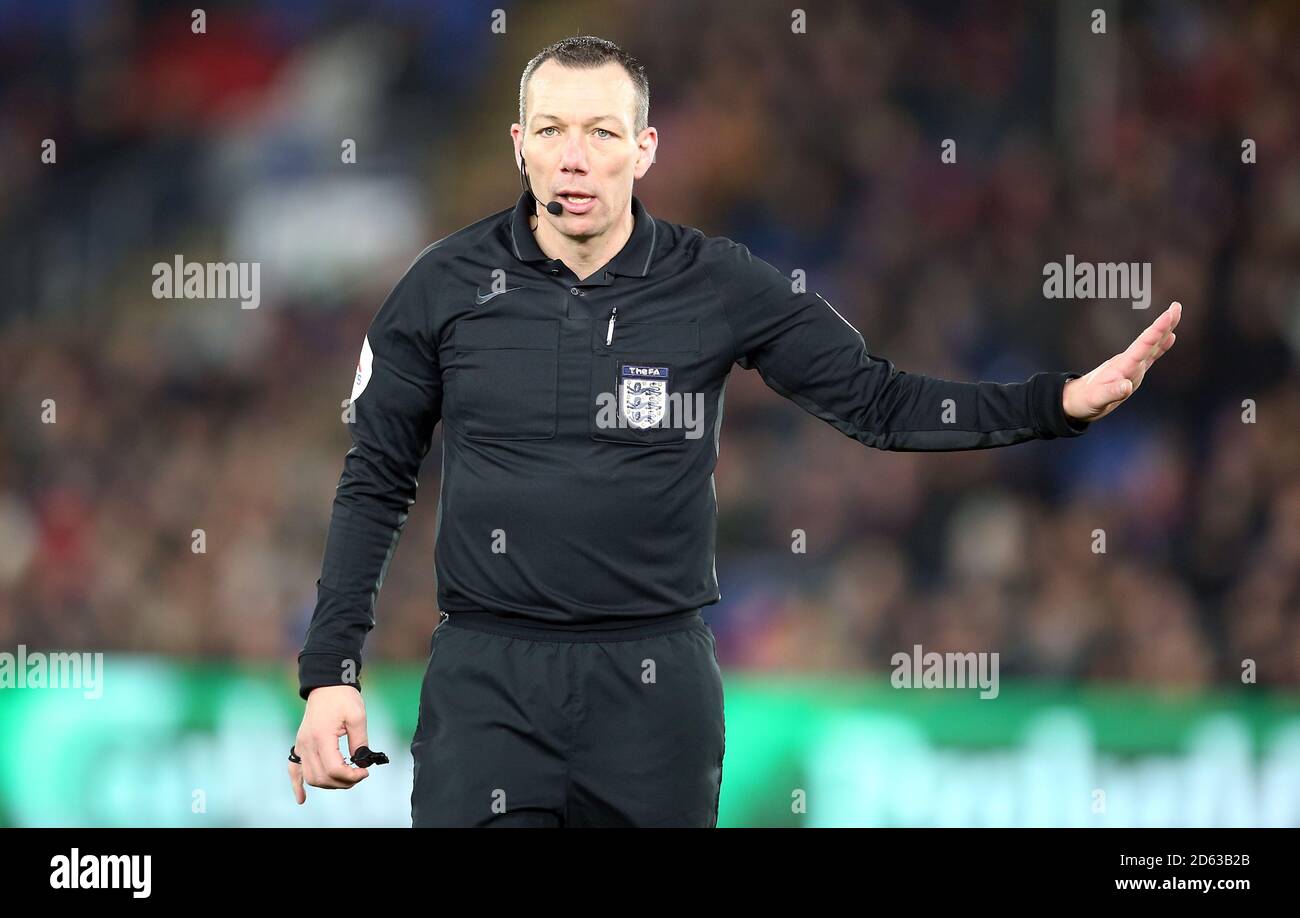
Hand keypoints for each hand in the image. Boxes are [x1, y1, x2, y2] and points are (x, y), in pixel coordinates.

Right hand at [288, 684, 370, 803]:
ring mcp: (301, 746)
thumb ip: (360, 742)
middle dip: (343, 782)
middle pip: (322, 777)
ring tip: (346, 778)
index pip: (334, 768)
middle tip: (359, 775)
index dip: (352, 776)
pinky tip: (302, 798)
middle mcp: (307, 744)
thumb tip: (362, 762)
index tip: (365, 771)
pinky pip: (294, 769)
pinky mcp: (300, 745)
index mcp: (322, 736)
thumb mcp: (358, 716)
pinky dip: (297, 785)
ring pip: (311, 778)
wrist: (327, 685)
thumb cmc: (343, 698)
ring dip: (329, 784)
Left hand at [1063, 301, 1180, 423]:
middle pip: (1148, 341)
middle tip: (1176, 306)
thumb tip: (1127, 386)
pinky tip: (1171, 337)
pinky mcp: (1132, 371)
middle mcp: (1128, 363)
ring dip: (1164, 331)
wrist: (1075, 400)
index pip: (1142, 346)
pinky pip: (1150, 356)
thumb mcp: (1097, 400)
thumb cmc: (1085, 401)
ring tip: (1175, 315)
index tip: (1168, 315)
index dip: (1157, 331)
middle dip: (1163, 325)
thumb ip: (1112, 393)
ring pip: (1150, 345)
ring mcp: (1130, 366)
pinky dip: (1161, 346)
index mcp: (1122, 367)